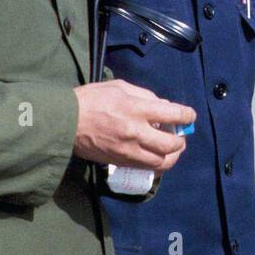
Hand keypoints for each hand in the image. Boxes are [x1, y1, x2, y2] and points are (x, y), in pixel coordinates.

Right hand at [73, 80, 196, 171]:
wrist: (64, 122)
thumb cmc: (91, 99)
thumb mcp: (120, 87)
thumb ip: (145, 95)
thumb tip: (165, 106)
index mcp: (136, 109)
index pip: (173, 115)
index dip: (187, 116)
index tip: (189, 116)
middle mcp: (136, 132)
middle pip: (171, 144)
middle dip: (181, 140)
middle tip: (180, 135)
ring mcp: (127, 150)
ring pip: (161, 162)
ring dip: (172, 156)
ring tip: (172, 148)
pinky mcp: (119, 162)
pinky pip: (146, 167)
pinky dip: (157, 163)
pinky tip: (156, 155)